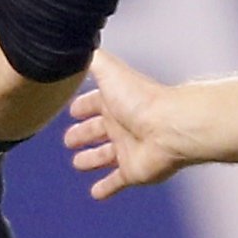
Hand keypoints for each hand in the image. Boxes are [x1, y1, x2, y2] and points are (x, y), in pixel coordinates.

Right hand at [63, 49, 187, 200]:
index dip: (82, 106)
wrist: (169, 127)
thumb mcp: (109, 71)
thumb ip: (91, 59)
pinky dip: (107, 188)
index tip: (70, 109)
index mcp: (115, 101)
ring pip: (106, 156)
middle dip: (83, 133)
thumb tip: (74, 44)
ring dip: (92, 159)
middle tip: (69, 139)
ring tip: (79, 163)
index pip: (95, 102)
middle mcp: (122, 124)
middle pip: (98, 130)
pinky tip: (96, 193)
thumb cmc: (141, 99)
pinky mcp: (133, 171)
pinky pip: (117, 182)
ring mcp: (128, 149)